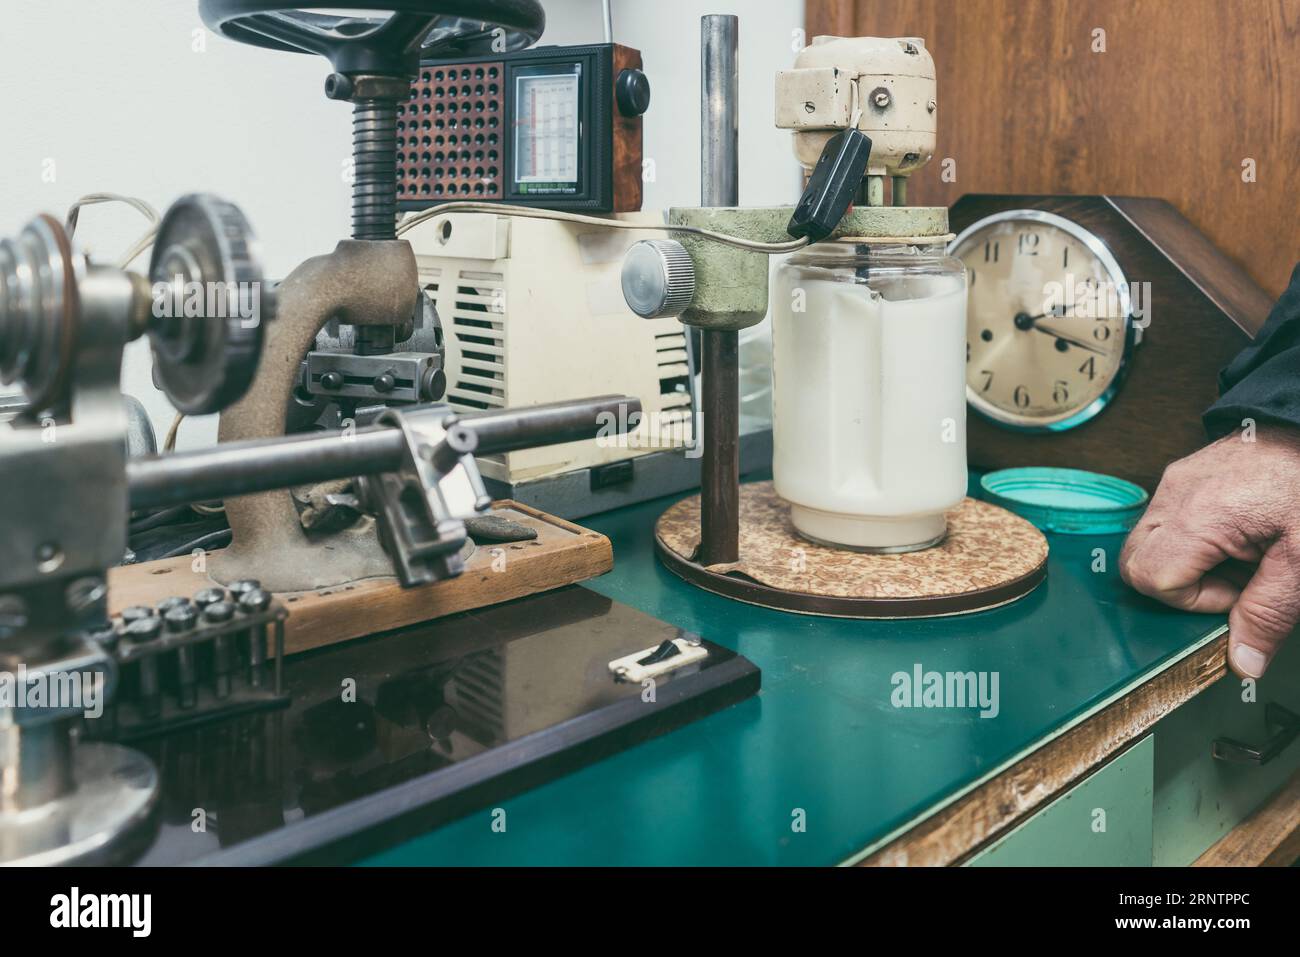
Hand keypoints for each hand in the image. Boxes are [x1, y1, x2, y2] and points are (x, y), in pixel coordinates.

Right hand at [1120, 425, 1299, 677]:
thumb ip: (1269, 613)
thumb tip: (1242, 662)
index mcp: (1200, 516)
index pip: (1151, 578)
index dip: (1192, 600)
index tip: (1236, 593)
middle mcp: (1175, 495)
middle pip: (1134, 563)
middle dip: (1179, 585)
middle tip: (1234, 580)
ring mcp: (1175, 482)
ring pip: (1146, 544)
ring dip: (1186, 564)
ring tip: (1239, 556)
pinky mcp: (1183, 475)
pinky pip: (1164, 521)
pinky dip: (1191, 541)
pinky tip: (1235, 536)